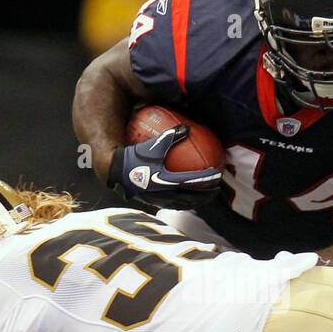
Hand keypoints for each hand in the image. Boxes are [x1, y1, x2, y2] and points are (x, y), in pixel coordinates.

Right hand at [108, 125, 222, 208]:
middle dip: (206, 195)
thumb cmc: (134, 156)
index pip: (192, 181)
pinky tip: (187, 198)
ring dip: (196, 201)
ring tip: (205, 197)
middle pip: (191, 197)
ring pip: (183, 203)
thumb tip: (187, 127)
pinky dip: (184, 202)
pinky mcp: (154, 202)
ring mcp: (160, 200)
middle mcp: (165, 194)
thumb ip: (171, 136)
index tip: (217, 175)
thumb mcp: (153, 145)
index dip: (206, 179)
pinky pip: (174, 204)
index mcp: (166, 180)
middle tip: (217, 190)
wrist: (115, 171)